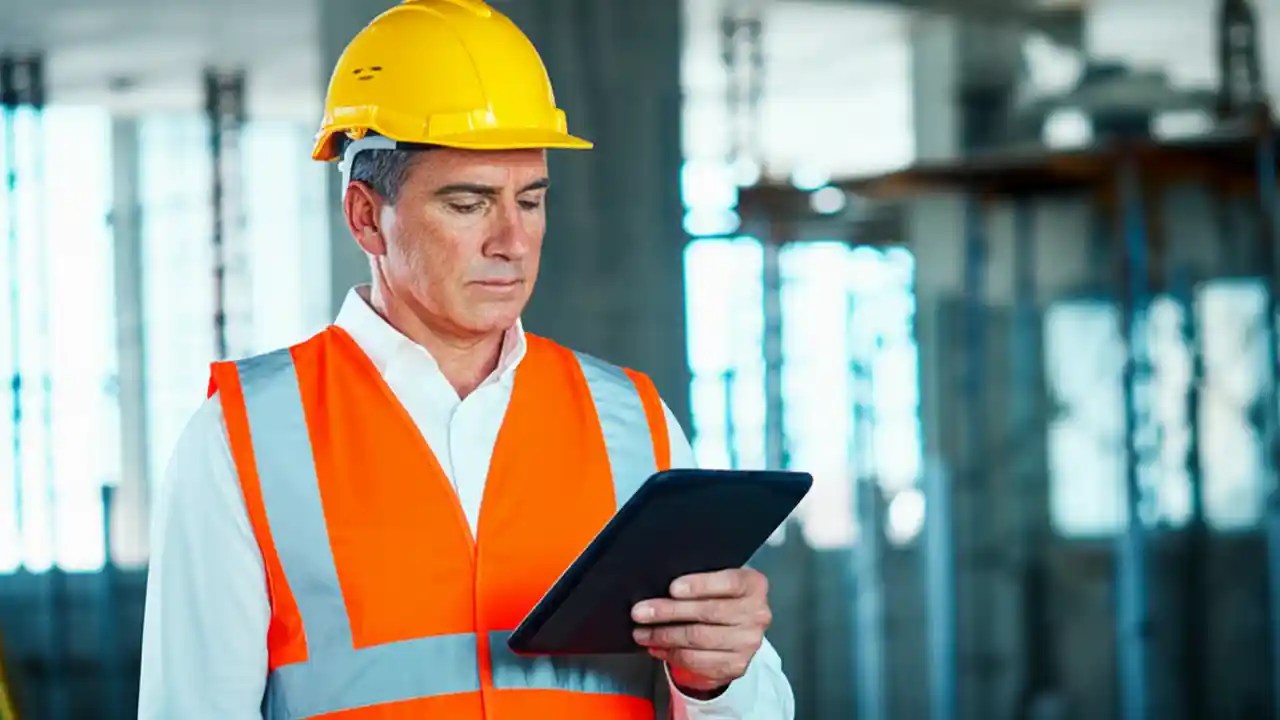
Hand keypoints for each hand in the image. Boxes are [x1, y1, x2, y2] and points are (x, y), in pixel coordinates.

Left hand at [630, 568, 771, 697]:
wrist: (738, 629)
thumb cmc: (720, 597)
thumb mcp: (717, 580)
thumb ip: (699, 579)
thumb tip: (659, 584)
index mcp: (753, 586)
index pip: (729, 583)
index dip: (700, 585)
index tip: (672, 588)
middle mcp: (757, 615)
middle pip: (708, 613)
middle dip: (669, 612)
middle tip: (641, 612)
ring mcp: (748, 643)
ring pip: (699, 640)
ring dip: (664, 636)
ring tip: (642, 633)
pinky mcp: (736, 665)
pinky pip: (696, 662)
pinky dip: (671, 654)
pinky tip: (656, 647)